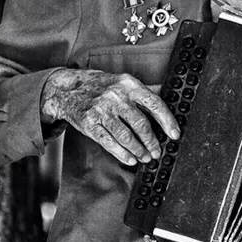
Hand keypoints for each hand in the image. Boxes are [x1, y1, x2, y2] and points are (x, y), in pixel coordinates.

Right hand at [40, 68, 178, 165]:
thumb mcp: (122, 82)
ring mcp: (101, 110)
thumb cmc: (101, 87)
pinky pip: (109, 142)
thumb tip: (167, 107)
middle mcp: (116, 96)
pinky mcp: (89, 123)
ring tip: (146, 157)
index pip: (154, 104)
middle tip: (158, 152)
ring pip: (126, 136)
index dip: (167, 121)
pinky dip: (122, 153)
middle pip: (141, 124)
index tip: (175, 134)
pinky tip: (130, 159)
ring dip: (139, 150)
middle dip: (152, 142)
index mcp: (129, 84)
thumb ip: (142, 93)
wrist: (67, 89)